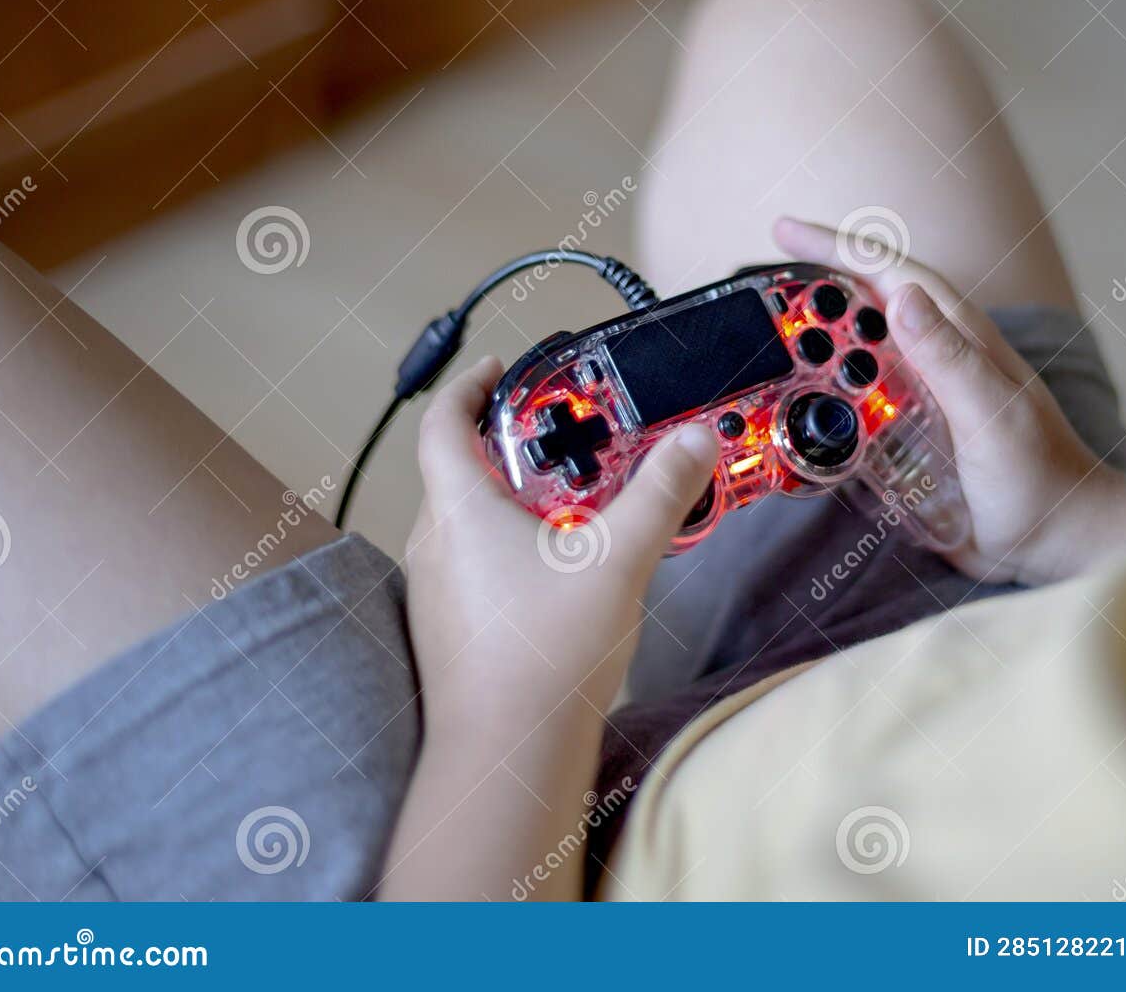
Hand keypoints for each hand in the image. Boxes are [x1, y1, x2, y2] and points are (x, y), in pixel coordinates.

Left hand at [403, 356, 718, 725]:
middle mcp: (432, 545)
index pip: (441, 422)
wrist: (507, 756)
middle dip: (503, 447)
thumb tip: (692, 440)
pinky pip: (471, 569)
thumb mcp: (618, 559)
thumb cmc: (546, 653)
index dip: (467, 386)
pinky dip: (506, 551)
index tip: (498, 368)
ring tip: (569, 506)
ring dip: (506, 503)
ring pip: (463, 524)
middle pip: (454, 472)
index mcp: (457, 510)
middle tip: (558, 439)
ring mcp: (434, 593)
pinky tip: (558, 574)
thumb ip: (660, 494)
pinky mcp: (448, 632)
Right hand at [776, 217, 1125, 584]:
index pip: (889, 272)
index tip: (782, 231)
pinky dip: (823, 400)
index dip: (836, 246)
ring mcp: (922, 397)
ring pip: (855, 355)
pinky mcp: (912, 438)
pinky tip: (794, 414)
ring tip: (760, 354)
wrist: (1059, 540)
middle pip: (862, 308)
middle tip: (754, 301)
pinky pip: (857, 406)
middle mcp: (935, 358)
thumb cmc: (1039, 476)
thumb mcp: (992, 413)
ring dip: (811, 348)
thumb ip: (949, 357)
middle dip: (810, 294)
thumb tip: (899, 294)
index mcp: (958, 337)